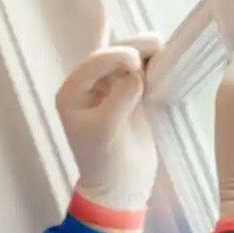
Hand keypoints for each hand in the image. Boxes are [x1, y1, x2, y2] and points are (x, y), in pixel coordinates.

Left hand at [56, 31, 161, 232]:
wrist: (123, 187)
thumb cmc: (108, 162)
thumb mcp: (108, 129)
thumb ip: (120, 96)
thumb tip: (136, 72)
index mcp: (72, 94)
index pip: (92, 64)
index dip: (114, 56)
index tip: (136, 62)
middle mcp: (88, 87)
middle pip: (110, 55)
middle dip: (131, 47)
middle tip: (156, 46)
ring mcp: (109, 89)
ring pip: (126, 59)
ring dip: (143, 51)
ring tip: (161, 49)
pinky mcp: (129, 95)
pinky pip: (139, 71)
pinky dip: (150, 63)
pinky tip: (161, 56)